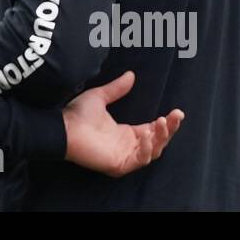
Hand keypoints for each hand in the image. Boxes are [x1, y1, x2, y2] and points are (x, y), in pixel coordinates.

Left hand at [62, 71, 184, 176]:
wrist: (63, 128)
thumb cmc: (78, 115)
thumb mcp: (100, 96)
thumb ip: (117, 88)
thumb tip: (131, 75)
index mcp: (126, 133)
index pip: (153, 130)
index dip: (167, 122)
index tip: (176, 112)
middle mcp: (128, 146)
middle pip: (158, 141)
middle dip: (169, 129)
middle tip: (176, 115)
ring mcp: (125, 157)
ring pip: (153, 152)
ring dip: (160, 137)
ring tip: (161, 121)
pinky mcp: (120, 164)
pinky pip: (140, 160)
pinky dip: (146, 148)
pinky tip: (145, 134)